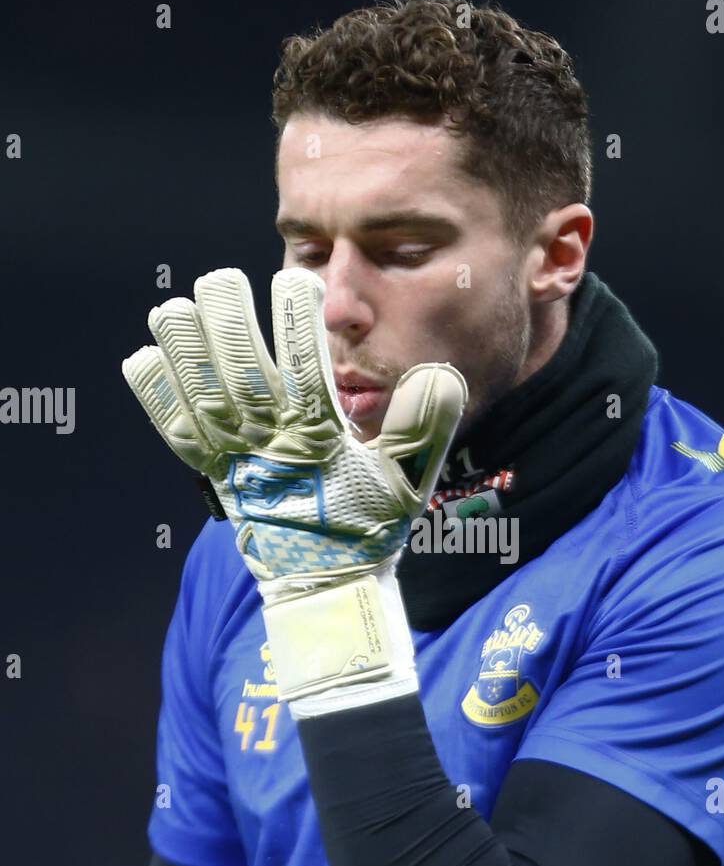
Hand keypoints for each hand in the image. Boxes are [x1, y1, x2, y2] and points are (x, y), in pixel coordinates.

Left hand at [123, 266, 466, 712]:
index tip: (295, 283)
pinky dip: (157, 398)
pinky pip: (177, 432)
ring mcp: (236, 460)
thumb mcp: (408, 483)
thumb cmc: (368, 529)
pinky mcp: (213, 475)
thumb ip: (422, 430)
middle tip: (219, 278)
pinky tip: (143, 359)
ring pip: (203, 396)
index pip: (307, 370)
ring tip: (171, 306)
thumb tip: (439, 376)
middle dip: (228, 322)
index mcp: (319, 441)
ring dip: (183, 350)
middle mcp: (270, 445)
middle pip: (242, 373)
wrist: (324, 587)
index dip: (298, 324)